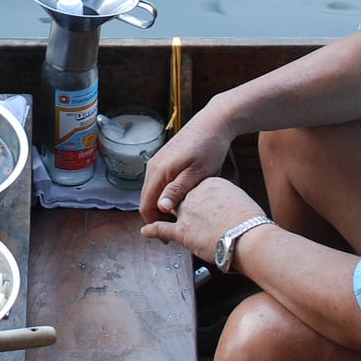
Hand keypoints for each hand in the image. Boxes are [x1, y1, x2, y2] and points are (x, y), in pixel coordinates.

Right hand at [138, 108, 235, 224]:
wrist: (214, 123)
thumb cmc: (209, 147)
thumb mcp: (197, 173)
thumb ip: (178, 190)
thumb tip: (160, 208)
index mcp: (159, 171)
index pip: (146, 204)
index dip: (153, 223)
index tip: (166, 238)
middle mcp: (153, 166)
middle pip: (147, 198)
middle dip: (156, 217)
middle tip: (173, 232)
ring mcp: (158, 161)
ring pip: (153, 191)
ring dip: (161, 206)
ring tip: (177, 219)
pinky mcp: (165, 159)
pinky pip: (159, 182)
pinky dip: (164, 195)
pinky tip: (179, 201)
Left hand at [139, 176, 264, 267]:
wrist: (248, 235)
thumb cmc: (250, 222)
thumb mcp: (239, 200)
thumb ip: (229, 200)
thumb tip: (230, 205)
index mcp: (210, 184)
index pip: (197, 188)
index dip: (197, 198)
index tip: (201, 204)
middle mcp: (195, 194)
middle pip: (182, 198)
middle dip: (181, 206)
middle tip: (186, 215)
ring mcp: (186, 212)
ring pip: (170, 211)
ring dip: (165, 216)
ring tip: (161, 219)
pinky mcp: (182, 230)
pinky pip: (162, 228)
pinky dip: (153, 230)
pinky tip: (146, 231)